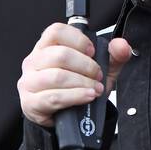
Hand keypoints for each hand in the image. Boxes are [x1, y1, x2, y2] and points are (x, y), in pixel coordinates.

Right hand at [17, 22, 132, 128]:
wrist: (71, 117)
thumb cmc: (78, 86)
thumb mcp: (100, 68)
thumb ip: (113, 55)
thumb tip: (121, 45)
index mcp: (47, 46)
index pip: (56, 32)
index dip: (78, 40)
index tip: (92, 52)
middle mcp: (34, 61)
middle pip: (60, 55)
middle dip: (86, 66)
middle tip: (97, 76)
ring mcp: (29, 82)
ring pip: (57, 76)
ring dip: (82, 83)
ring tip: (95, 89)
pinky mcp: (31, 102)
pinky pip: (54, 97)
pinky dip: (75, 96)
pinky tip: (87, 97)